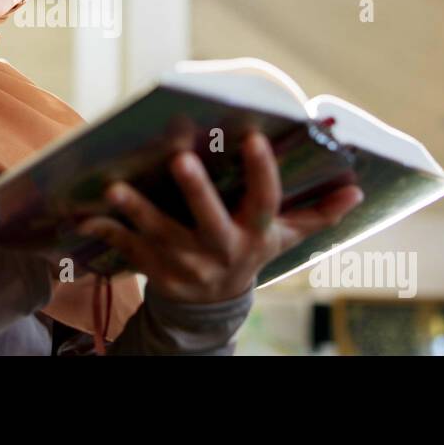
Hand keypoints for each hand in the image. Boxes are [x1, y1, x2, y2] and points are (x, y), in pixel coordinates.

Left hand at [76, 131, 363, 303]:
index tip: (254, 137)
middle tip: (179, 158)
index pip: (265, 202)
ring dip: (137, 211)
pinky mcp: (155, 271)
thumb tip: (358, 188)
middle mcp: (222, 251)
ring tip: (115, 187)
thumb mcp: (284, 238)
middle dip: (196, 192)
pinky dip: (107, 232)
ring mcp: (186, 264)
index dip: (262, 172)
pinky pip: (127, 251)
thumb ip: (318, 214)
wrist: (212, 307)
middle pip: (210, 222)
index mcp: (254, 236)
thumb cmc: (248, 254)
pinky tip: (85, 214)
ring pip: (160, 236)